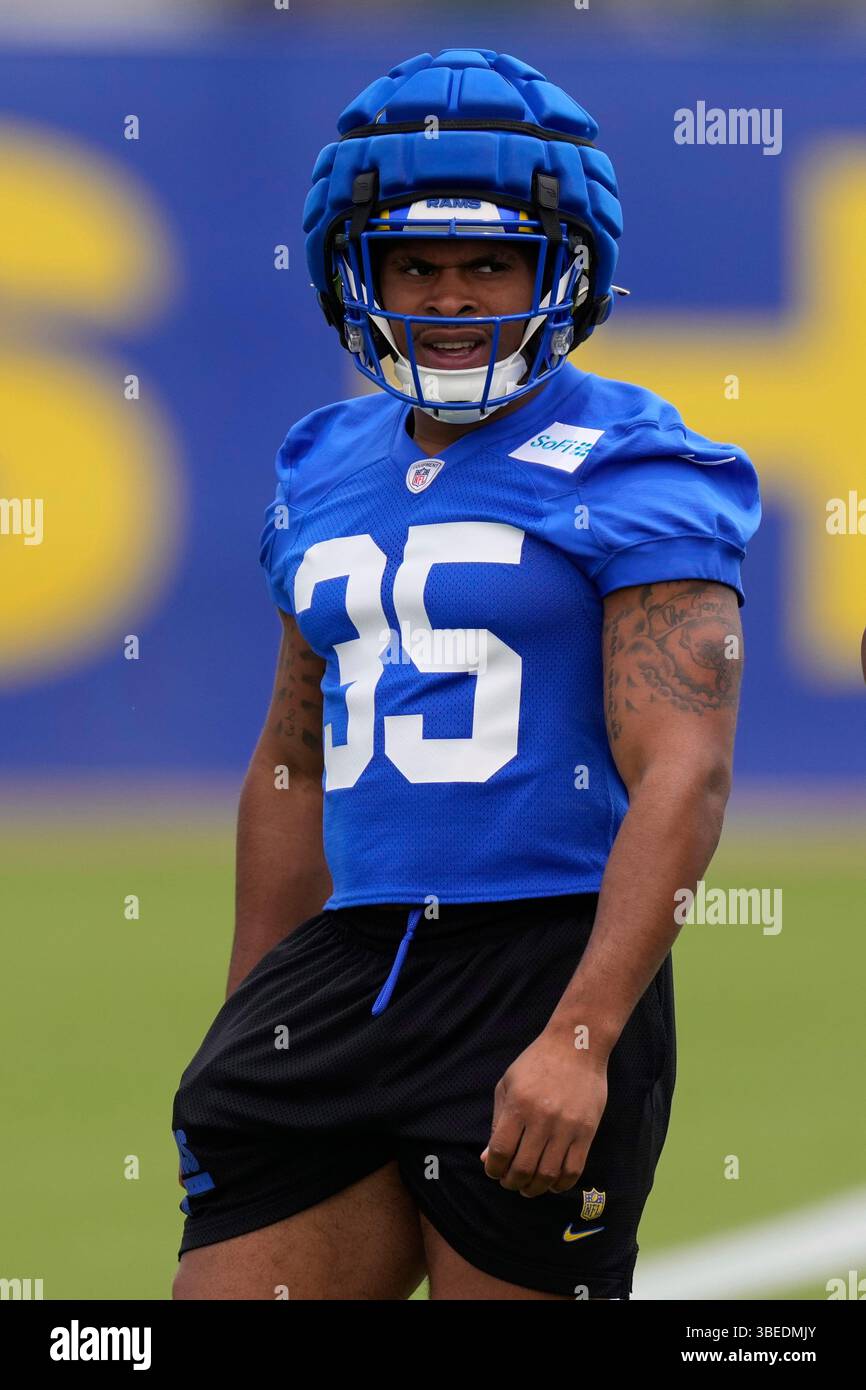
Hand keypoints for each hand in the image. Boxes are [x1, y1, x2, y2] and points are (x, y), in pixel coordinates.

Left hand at [480, 1026, 608, 1197]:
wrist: (576, 1045)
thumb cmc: (536, 1063)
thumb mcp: (508, 1085)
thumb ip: (497, 1122)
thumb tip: (487, 1159)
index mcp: (518, 1106)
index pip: (501, 1151)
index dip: (493, 1168)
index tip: (493, 1171)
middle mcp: (542, 1119)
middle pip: (523, 1168)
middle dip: (512, 1182)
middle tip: (510, 1182)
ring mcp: (566, 1127)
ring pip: (548, 1174)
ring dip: (534, 1188)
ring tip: (528, 1187)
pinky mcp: (587, 1131)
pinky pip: (574, 1169)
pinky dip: (560, 1184)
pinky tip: (552, 1183)